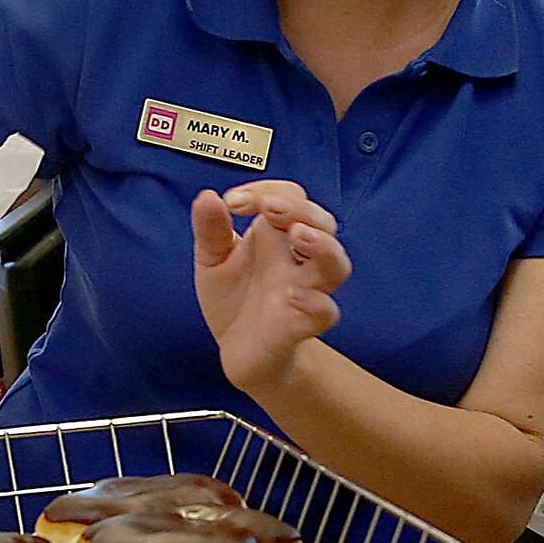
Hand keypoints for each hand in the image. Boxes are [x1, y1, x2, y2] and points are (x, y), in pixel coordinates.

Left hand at [191, 181, 350, 392]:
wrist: (238, 351)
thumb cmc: (233, 298)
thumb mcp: (212, 259)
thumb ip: (210, 230)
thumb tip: (206, 197)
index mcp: (276, 236)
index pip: (290, 197)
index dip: (266, 191)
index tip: (233, 203)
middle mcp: (296, 260)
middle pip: (323, 223)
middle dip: (301, 209)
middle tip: (269, 208)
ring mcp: (304, 291)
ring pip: (337, 265)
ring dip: (323, 246)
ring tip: (297, 235)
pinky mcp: (302, 325)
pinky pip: (326, 312)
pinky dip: (315, 303)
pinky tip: (291, 295)